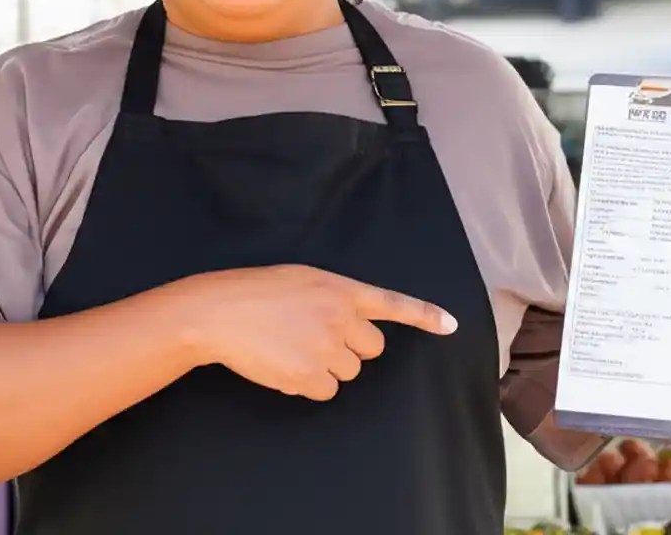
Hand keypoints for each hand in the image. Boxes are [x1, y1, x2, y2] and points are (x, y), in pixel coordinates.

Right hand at [173, 264, 456, 400]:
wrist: (218, 312)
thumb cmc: (256, 292)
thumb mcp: (303, 280)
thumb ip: (333, 298)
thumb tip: (350, 326)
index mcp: (341, 289)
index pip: (392, 303)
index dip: (424, 316)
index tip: (451, 325)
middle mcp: (341, 318)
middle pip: (372, 350)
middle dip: (351, 349)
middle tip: (317, 338)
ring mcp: (326, 347)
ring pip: (348, 372)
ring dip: (327, 367)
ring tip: (292, 348)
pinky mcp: (309, 375)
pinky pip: (326, 391)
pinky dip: (308, 384)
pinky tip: (285, 365)